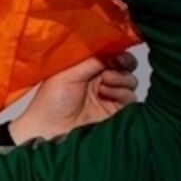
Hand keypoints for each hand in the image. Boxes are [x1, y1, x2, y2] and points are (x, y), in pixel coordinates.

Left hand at [9, 51, 138, 141]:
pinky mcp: (116, 112)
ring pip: (130, 82)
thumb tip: (112, 51)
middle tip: (115, 65)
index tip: (116, 54)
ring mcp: (109, 96)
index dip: (116, 53)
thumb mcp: (68, 73)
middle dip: (123, 64)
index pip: (110, 56)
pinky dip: (122, 93)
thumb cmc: (50, 102)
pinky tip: (106, 94)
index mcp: (86, 69)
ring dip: (120, 79)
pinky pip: (131, 98)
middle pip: (125, 67)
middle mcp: (99, 81)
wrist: (50, 129)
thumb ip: (92, 61)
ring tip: (103, 83)